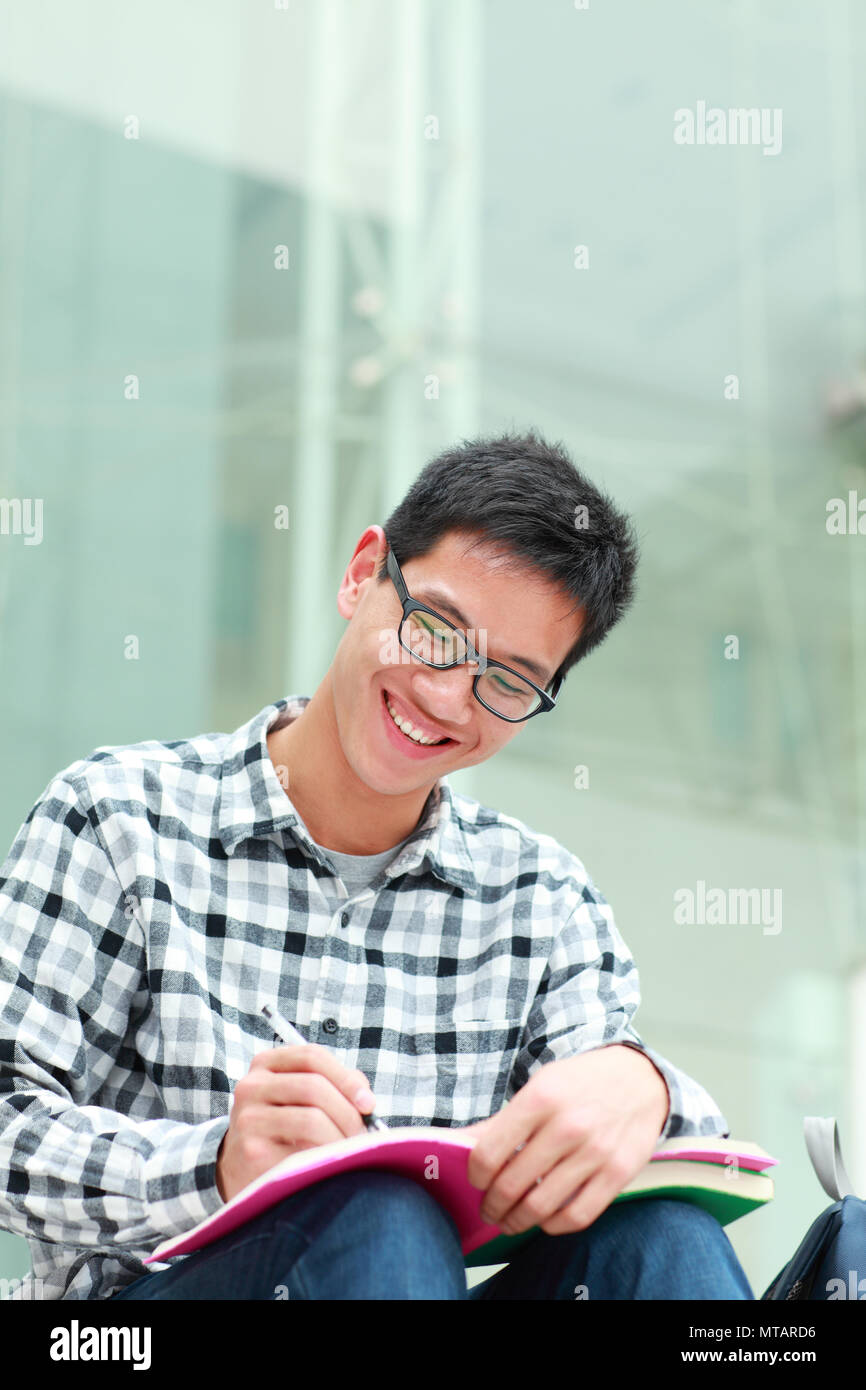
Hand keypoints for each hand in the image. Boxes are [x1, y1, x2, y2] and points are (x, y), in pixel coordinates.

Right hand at [216, 1044, 376, 1202]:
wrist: (237, 1167)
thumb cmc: (281, 1127)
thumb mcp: (299, 1097)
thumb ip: (334, 1085)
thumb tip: (364, 1098)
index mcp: (266, 1064)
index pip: (312, 1056)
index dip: (346, 1078)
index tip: (368, 1103)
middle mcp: (251, 1086)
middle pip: (314, 1087)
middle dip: (347, 1112)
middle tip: (362, 1134)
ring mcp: (248, 1119)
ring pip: (310, 1120)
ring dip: (339, 1138)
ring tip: (348, 1151)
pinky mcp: (252, 1152)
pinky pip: (301, 1153)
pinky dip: (323, 1159)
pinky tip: (326, 1165)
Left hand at [463, 1044, 669, 1237]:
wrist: (639, 1079)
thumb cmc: (579, 1085)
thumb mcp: (538, 1087)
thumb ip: (500, 1121)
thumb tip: (456, 1145)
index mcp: (540, 1098)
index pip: (489, 1153)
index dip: (475, 1175)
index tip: (476, 1179)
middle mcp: (567, 1126)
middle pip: (512, 1185)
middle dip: (492, 1205)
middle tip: (488, 1209)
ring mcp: (596, 1152)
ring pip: (542, 1207)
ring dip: (517, 1221)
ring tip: (509, 1220)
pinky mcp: (618, 1174)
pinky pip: (577, 1216)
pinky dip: (553, 1226)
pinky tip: (544, 1220)